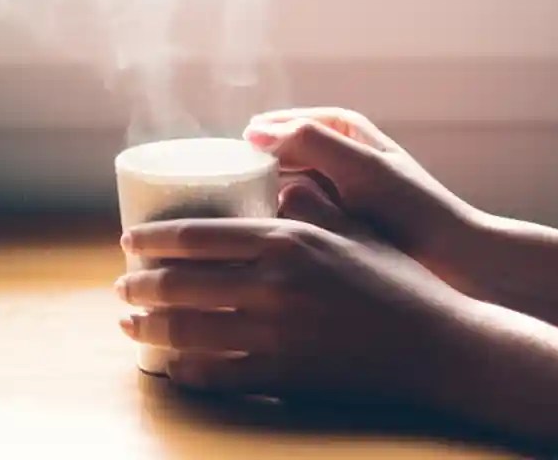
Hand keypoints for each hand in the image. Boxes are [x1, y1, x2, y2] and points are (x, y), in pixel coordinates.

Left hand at [115, 179, 474, 404]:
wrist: (435, 344)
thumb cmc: (397, 282)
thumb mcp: (355, 230)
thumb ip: (313, 204)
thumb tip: (280, 182)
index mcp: (287, 239)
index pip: (194, 237)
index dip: (150, 242)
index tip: (128, 244)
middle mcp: (273, 284)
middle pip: (178, 284)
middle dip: (137, 286)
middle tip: (122, 287)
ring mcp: (275, 333)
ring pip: (185, 332)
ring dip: (146, 329)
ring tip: (132, 324)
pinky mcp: (282, 375)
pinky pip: (214, 374)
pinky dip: (183, 370)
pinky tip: (171, 364)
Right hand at [242, 107, 488, 289]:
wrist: (454, 258)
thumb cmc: (413, 211)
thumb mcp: (360, 170)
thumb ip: (311, 143)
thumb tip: (255, 130)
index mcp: (347, 130)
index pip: (285, 122)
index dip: (255, 134)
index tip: (221, 153)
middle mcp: (340, 155)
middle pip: (281, 154)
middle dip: (251, 167)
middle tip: (213, 186)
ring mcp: (338, 191)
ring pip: (285, 185)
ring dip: (260, 197)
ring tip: (227, 213)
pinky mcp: (340, 223)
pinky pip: (297, 214)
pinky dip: (277, 221)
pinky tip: (258, 239)